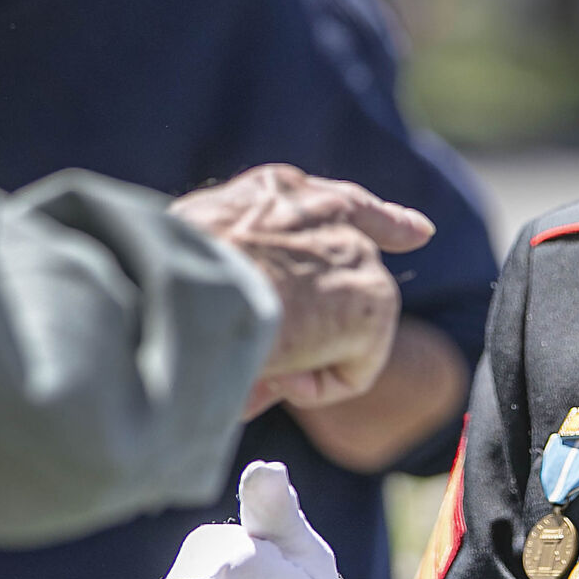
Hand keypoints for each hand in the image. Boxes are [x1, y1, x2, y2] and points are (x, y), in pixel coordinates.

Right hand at [170, 164, 434, 417]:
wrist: (180, 287)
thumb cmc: (159, 277)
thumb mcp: (188, 261)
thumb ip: (231, 286)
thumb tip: (251, 347)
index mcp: (274, 191)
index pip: (339, 203)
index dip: (383, 222)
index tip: (419, 232)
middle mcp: (325, 212)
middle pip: (360, 269)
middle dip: (345, 318)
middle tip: (289, 369)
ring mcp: (355, 255)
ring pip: (347, 331)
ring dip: (305, 361)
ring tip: (254, 360)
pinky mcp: (373, 300)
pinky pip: (354, 371)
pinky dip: (318, 387)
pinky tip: (279, 372)